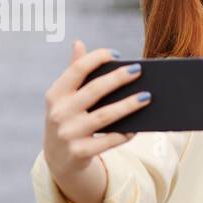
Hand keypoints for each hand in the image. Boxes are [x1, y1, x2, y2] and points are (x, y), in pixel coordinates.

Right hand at [42, 39, 149, 202]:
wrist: (58, 159)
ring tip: (147, 97)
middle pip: (94, 90)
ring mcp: (68, 134)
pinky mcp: (80, 152)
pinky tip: (138, 126)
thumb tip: (78, 43)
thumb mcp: (64, 98)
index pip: (77, 69)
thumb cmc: (67, 119)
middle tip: (138, 70)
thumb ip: (73, 71)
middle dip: (118, 78)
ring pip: (105, 116)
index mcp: (55, 94)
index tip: (116, 54)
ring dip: (128, 105)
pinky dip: (124, 134)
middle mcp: (59, 113)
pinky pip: (108, 141)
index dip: (96, 58)